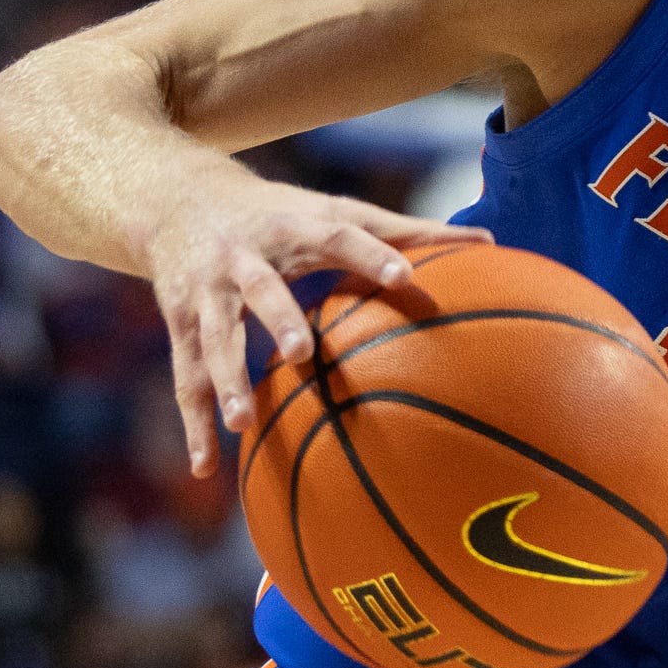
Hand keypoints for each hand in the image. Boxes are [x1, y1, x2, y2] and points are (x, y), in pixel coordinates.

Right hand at [140, 177, 489, 476]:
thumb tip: (490, 243)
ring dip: (225, 381)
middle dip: (278, 319)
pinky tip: (207, 468)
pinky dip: (194, 423)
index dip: (369, 254)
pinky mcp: (179, 324)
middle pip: (261, 290)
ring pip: (213, 341)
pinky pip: (185, 379)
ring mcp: (206, 294)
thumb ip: (409, 230)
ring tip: (242, 423)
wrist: (177, 199)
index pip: (337, 237)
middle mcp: (244, 259)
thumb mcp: (337, 211)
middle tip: (302, 353)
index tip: (403, 276)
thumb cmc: (282, 213)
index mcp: (293, 228)